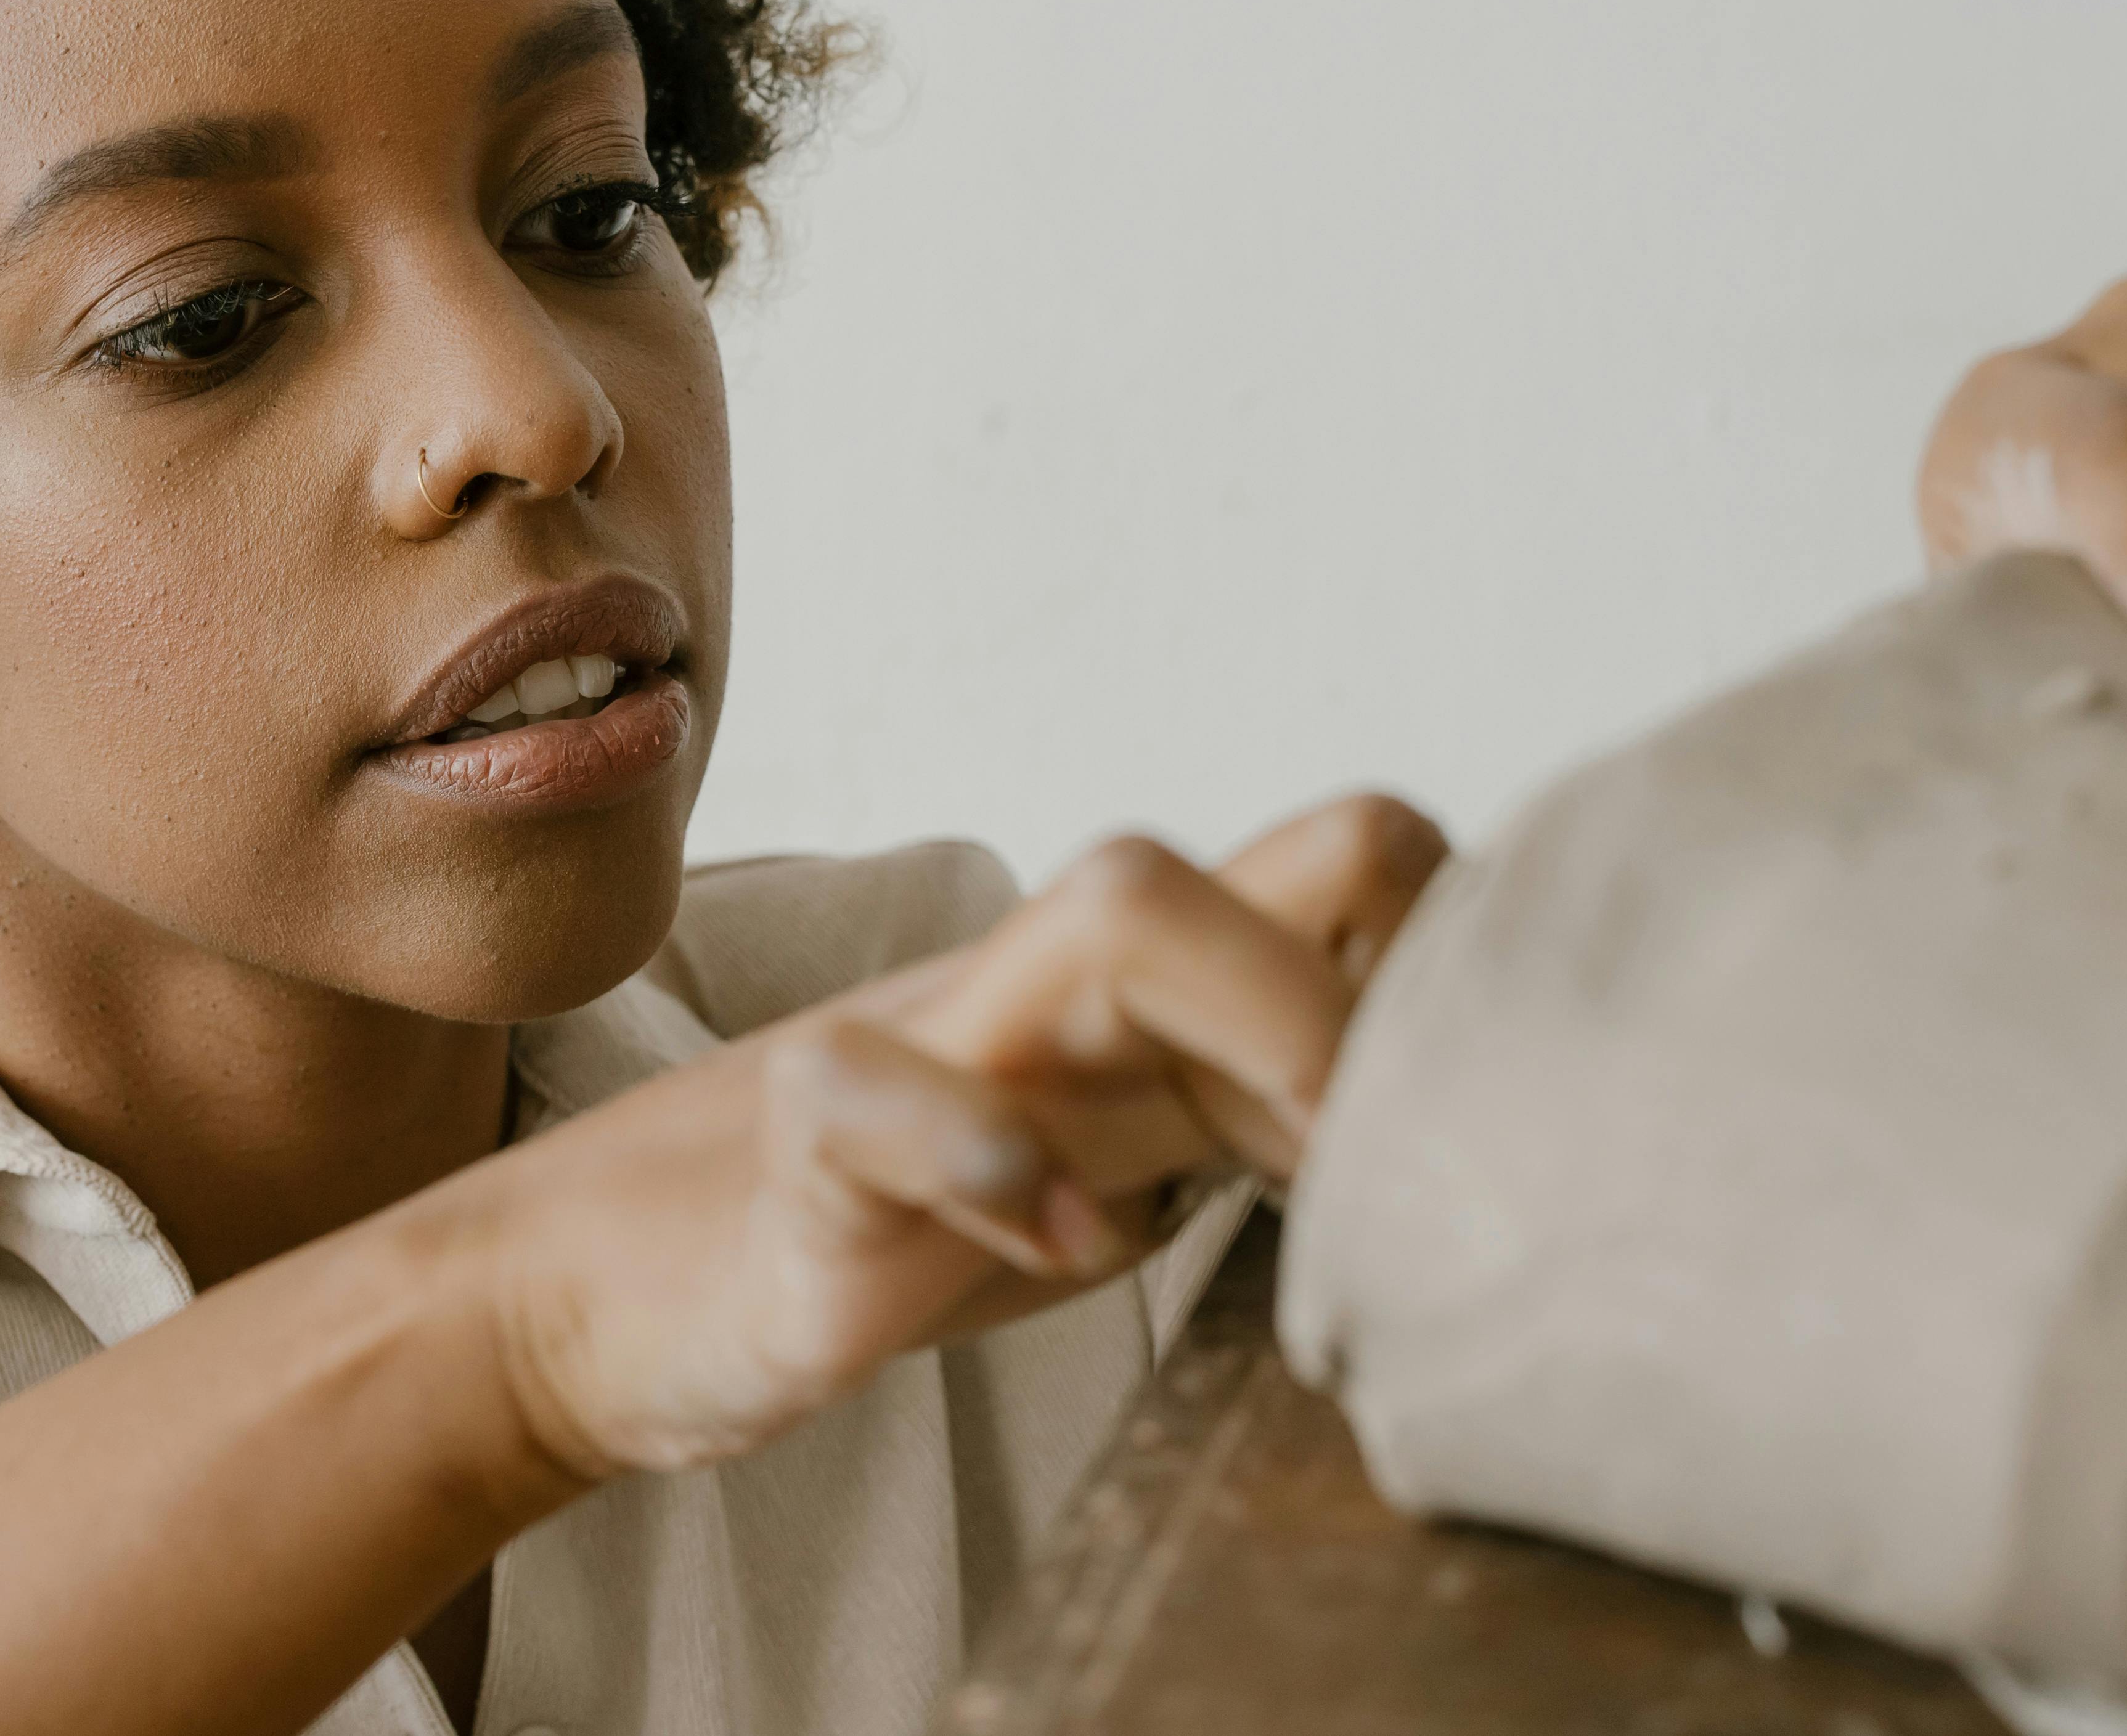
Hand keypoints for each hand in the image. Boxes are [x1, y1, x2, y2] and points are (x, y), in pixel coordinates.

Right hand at [471, 794, 1449, 1482]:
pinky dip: (986, 1165)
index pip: (1380, 870)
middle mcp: (1079, 982)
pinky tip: (1053, 1255)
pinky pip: (885, 1094)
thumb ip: (1259, 1123)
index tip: (1478, 1137)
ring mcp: (944, 1038)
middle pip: (1316, 849)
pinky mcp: (811, 1138)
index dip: (1465, 973)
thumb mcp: (1125, 1163)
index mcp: (1170, 993)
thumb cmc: (917, 1215)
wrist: (648, 1276)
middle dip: (1411, 996)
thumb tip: (1467, 1154)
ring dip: (1259, 1035)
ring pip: (1121, 907)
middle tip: (1413, 1183)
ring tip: (1286, 1186)